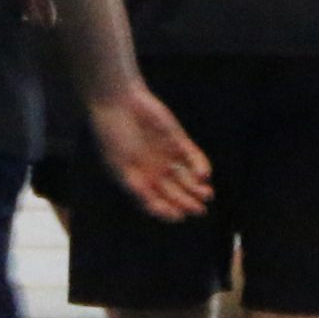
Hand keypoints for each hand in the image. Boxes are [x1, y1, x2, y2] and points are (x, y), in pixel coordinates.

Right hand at [90, 85, 213, 222]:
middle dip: (187, 202)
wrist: (118, 101)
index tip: (178, 216)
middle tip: (199, 209)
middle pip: (174, 192)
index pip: (156, 202)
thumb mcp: (121, 166)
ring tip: (206, 194)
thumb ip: (137, 187)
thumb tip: (154, 208)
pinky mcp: (177, 140)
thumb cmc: (113, 135)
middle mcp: (153, 171)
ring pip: (186, 177)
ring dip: (196, 188)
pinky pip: (192, 156)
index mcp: (137, 180)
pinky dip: (199, 165)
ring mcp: (166, 155)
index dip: (167, 211)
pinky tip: (204, 174)